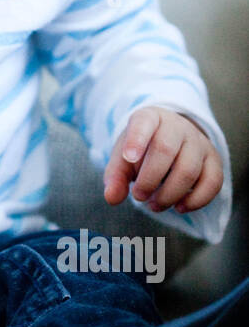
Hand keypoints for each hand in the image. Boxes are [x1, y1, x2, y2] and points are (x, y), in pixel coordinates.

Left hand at [103, 106, 223, 214]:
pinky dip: (196, 200)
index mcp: (150, 118)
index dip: (136, 139)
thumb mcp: (123, 159)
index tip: (128, 157)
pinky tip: (179, 207)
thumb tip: (112, 198)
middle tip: (139, 196)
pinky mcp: (214, 160)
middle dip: (150, 179)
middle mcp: (177, 126)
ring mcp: (199, 142)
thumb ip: (115, 177)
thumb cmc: (142, 150)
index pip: (144, 122)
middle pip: (166, 150)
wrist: (169, 141)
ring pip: (189, 169)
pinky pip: (213, 181)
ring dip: (170, 194)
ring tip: (154, 205)